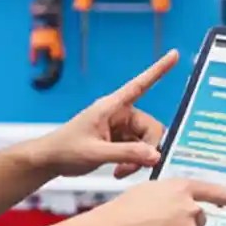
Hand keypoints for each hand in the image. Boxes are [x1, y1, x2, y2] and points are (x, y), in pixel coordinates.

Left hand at [36, 50, 179, 178]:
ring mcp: (121, 128)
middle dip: (147, 149)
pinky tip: (119, 171)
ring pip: (147, 142)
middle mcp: (121, 114)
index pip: (140, 84)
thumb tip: (156, 155)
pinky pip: (139, 150)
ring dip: (139, 158)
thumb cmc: (66, 150)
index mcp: (112, 106)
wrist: (50, 161)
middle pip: (151, 127)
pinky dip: (133, 162)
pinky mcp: (121, 140)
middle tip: (131, 167)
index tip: (175, 54)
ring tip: (121, 171)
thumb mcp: (95, 152)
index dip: (159, 70)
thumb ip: (126, 154)